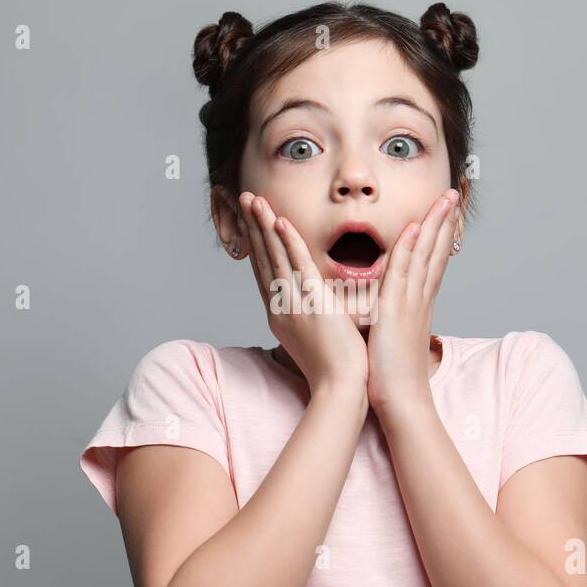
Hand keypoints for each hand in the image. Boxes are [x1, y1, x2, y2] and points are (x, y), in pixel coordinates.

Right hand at [238, 191, 369, 392]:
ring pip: (275, 257)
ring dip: (264, 226)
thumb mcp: (317, 337)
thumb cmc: (336, 368)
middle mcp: (280, 307)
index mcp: (281, 315)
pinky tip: (279, 221)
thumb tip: (316, 306)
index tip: (253, 221)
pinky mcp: (311, 303)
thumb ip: (312, 317)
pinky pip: (297, 266)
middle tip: (245, 199)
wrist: (341, 387)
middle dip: (254, 227)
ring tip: (254, 200)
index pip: (265, 272)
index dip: (258, 245)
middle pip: (263, 259)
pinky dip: (288, 242)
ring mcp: (293, 304)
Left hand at [365, 187, 459, 411]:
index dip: (439, 238)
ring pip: (425, 255)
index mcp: (418, 306)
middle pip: (436, 252)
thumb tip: (390, 314)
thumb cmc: (394, 377)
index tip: (444, 216)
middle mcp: (420, 299)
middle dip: (444, 222)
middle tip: (452, 195)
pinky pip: (404, 272)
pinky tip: (415, 228)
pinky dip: (410, 249)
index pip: (432, 264)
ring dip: (434, 225)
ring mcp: (411, 303)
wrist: (401, 401)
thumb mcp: (396, 340)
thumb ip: (396, 321)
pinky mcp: (396, 310)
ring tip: (444, 199)